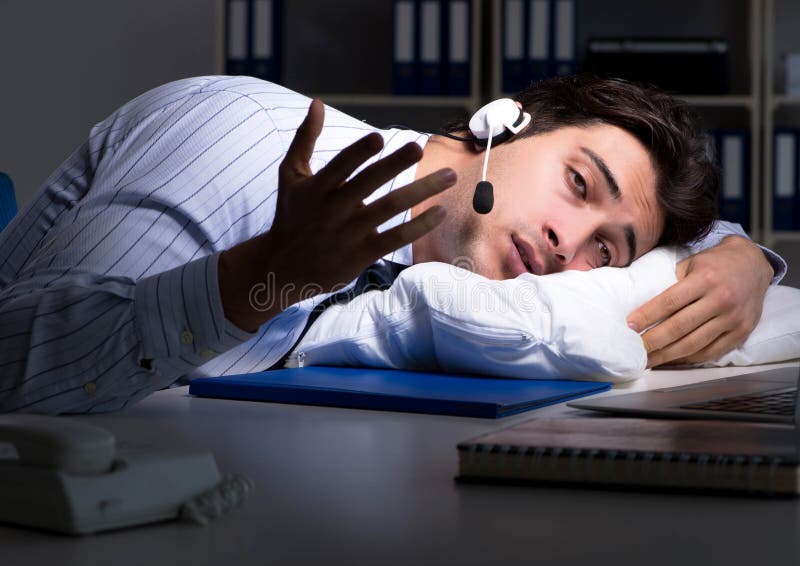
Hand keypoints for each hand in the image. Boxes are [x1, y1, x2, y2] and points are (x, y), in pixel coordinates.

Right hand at [219, 99, 455, 330]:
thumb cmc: (290, 215)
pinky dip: (419, 227)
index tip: (379, 137)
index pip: (340, 165)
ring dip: (421, 191)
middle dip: (395, 164)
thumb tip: (317, 102)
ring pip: (389, 208)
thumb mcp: (291, 175)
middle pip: (369, 183)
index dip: (359, 152)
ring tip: (449, 176)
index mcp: (317, 187)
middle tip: (419, 147)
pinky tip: (441, 212)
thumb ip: (304, 139)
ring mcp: (349, 233)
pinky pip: (395, 238)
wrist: (282, 266)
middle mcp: (333, 209)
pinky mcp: (361, 254)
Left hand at [626, 236, 772, 366]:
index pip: (670, 302)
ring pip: (694, 344)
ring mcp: (733, 318)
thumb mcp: (691, 263)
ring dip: (667, 355)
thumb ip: (672, 283)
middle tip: (634, 350)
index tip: (629, 326)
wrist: (753, 265)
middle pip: (680, 327)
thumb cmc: (714, 263)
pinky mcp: (741, 332)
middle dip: (653, 341)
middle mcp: (721, 300)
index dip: (647, 316)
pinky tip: (672, 359)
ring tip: (648, 360)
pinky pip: (711, 351)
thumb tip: (643, 306)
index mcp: (705, 279)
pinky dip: (690, 358)